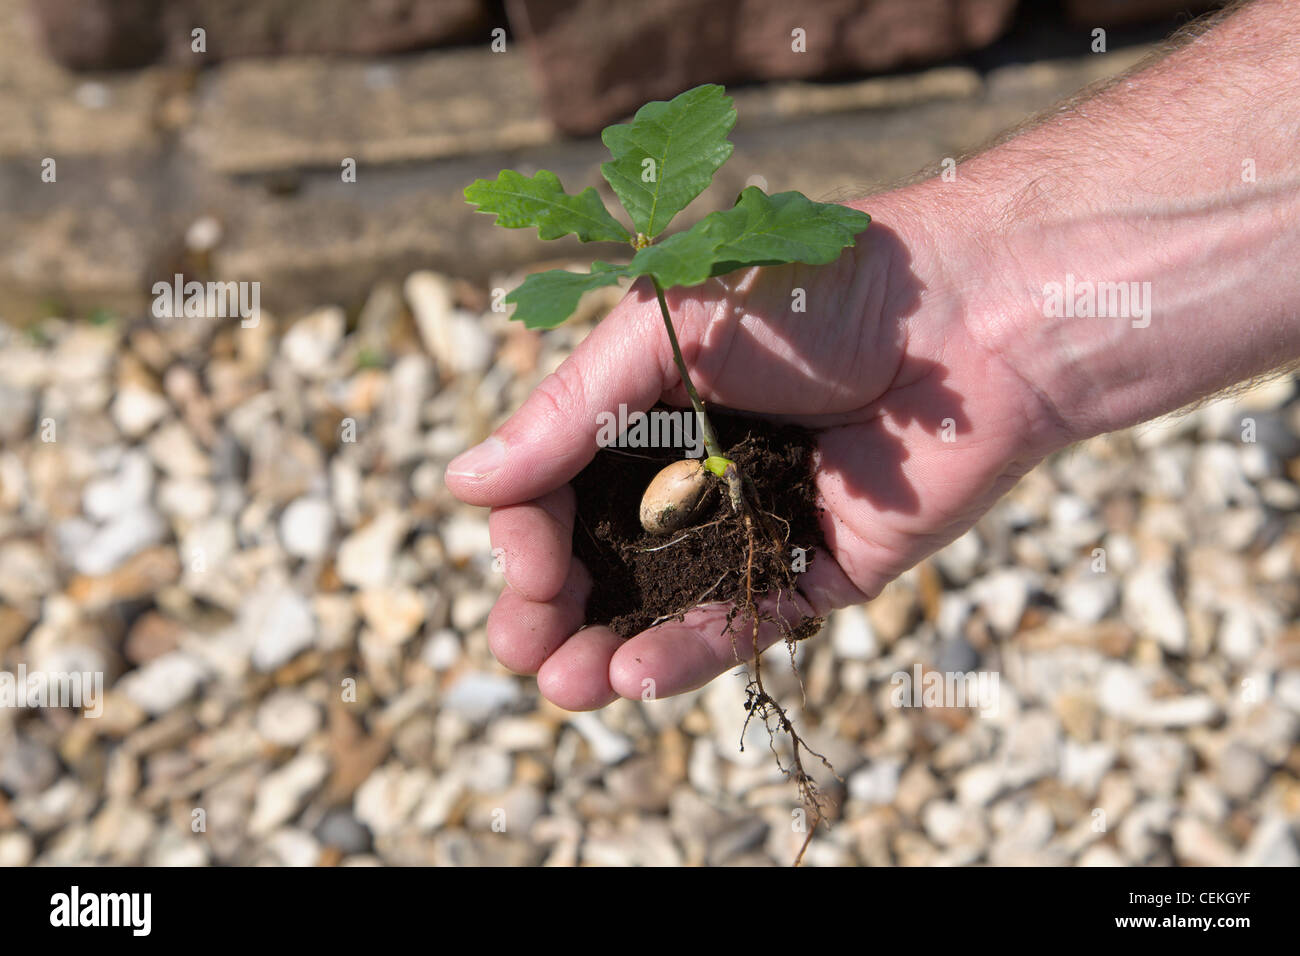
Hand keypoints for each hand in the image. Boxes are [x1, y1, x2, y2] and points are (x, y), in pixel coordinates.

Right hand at [445, 186, 1065, 709]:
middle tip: (519, 646)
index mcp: (652, 404)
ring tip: (562, 687)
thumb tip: (460, 482)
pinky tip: (634, 676)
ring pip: (667, 601)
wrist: (970, 314)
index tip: (524, 560)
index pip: (563, 482)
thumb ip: (568, 411)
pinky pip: (750, 619)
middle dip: (556, 604)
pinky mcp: (823, 566)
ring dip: (608, 646)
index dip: (531, 528)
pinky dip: (693, 649)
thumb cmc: (813, 295)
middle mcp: (698, 467)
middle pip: (605, 553)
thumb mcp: (666, 332)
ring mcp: (757, 522)